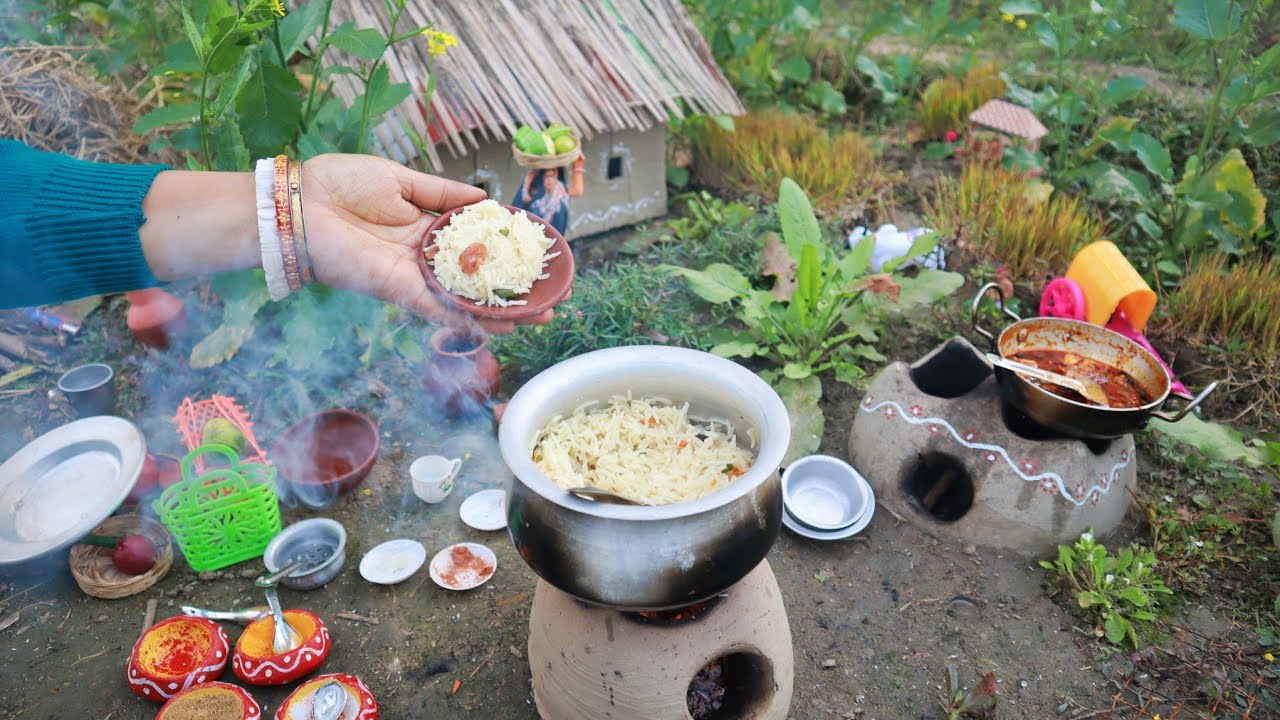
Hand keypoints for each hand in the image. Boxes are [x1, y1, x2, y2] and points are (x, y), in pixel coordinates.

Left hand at [300, 154, 555, 333]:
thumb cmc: (340, 184)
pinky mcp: (399, 291)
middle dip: (513, 290)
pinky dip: (469, 318)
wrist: (299, 206)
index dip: (506, 249)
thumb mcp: (400, 178)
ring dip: (502, 311)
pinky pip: (440, 308)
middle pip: (476, 278)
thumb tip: (483, 198)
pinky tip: (502, 325)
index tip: (537, 253)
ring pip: (466, 299)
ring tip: (539, 316)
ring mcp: (413, 277)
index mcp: (423, 226)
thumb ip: (441, 193)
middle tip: (550, 297)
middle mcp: (422, 257)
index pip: (474, 242)